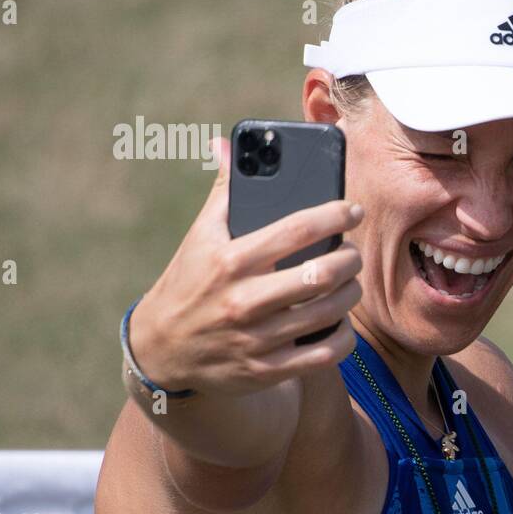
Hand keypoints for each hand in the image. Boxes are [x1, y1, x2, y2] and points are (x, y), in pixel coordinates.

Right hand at [126, 137, 364, 396]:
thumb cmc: (189, 281)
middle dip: (348, 259)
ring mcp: (256, 338)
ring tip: (350, 282)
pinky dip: (343, 337)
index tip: (352, 210)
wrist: (161, 349)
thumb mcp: (201, 236)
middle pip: (320, 274)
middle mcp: (243, 300)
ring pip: (328, 313)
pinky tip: (341, 322)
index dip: (333, 216)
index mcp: (230, 260)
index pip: (295, 230)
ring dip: (350, 293)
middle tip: (352, 252)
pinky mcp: (265, 369)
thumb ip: (225, 191)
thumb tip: (228, 144)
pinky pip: (323, 354)